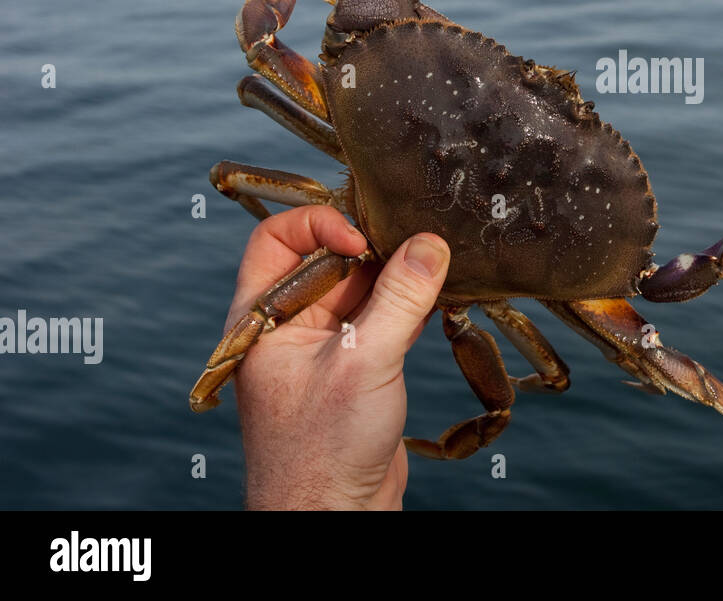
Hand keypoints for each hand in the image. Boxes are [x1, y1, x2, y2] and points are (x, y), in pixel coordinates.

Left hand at [225, 205, 449, 509]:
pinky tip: (439, 300)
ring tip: (435, 269)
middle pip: (329, 259)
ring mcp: (325, 348)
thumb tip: (429, 245)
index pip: (276, 240)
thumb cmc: (322, 453)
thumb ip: (399, 299)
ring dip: (399, 277)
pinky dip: (411, 305)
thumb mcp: (364, 362)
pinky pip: (384, 318)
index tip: (364, 240)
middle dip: (374, 247)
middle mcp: (289, 327)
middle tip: (415, 244)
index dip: (319, 226)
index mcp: (261, 319)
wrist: (333, 518)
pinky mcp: (359, 368)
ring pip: (362, 288)